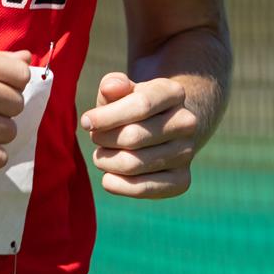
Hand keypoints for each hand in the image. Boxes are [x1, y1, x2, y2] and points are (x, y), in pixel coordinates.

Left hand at [80, 71, 199, 198]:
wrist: (163, 129)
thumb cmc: (133, 107)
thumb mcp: (122, 90)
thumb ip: (113, 84)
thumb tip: (111, 87)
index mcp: (173, 93)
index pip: (140, 105)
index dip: (107, 116)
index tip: (86, 122)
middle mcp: (187, 122)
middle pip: (134, 137)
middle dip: (104, 139)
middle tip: (96, 138)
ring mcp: (187, 152)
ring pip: (134, 164)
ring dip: (107, 161)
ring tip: (102, 155)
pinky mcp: (182, 180)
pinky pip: (144, 188)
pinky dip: (118, 185)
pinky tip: (108, 177)